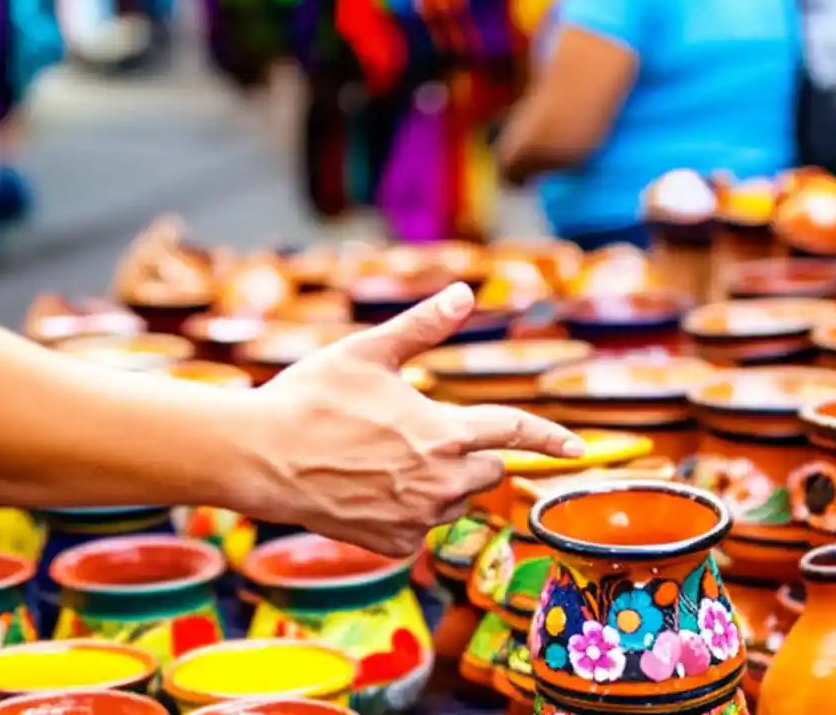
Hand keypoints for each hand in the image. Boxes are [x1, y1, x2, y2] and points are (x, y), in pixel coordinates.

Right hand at [242, 283, 583, 555]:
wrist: (257, 457)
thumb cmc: (310, 396)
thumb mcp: (369, 351)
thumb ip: (424, 326)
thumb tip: (465, 292)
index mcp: (446, 434)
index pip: (514, 433)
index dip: (550, 438)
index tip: (578, 449)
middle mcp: (441, 483)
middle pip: (487, 470)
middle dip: (469, 452)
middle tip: (420, 432)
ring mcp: (417, 519)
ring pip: (455, 501)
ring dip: (439, 482)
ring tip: (383, 458)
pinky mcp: (392, 544)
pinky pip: (421, 528)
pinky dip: (408, 510)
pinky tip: (369, 488)